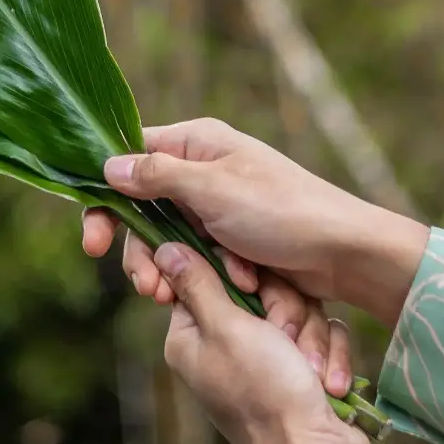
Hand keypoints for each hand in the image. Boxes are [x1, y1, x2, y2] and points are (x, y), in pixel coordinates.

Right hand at [82, 118, 428, 327]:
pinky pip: (201, 255)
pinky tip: (235, 288)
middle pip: (144, 208)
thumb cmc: (283, 211)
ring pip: (170, 238)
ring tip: (176, 298)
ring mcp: (218, 205)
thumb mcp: (213, 190)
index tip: (94, 242)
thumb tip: (108, 165)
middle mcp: (202, 170)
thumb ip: (156, 177)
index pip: (130, 161)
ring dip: (174, 269)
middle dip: (141, 251)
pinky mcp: (233, 236)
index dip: (106, 199)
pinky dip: (209, 274)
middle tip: (145, 287)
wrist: (348, 254)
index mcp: (196, 144)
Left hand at [156, 241, 369, 443]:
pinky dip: (323, 357)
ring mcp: (256, 363)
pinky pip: (312, 340)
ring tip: (309, 367)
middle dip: (280, 310)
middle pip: (252, 292)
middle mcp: (216, 348)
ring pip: (288, 312)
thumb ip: (196, 283)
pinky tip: (328, 383)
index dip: (232, 272)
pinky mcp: (292, 373)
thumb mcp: (226, 327)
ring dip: (307, 335)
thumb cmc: (265, 390)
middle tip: (286, 335)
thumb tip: (163, 248)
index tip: (250, 284)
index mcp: (188, 336)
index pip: (199, 277)